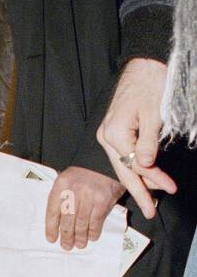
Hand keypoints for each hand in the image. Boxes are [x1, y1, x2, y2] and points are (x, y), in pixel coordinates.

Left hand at [44, 166, 124, 249]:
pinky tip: (92, 237)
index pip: (52, 211)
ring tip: (79, 245)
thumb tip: (57, 223)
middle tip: (67, 246)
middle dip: (66, 236)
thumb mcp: (67, 179)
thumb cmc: (84, 173)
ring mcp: (88, 196)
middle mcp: (73, 190)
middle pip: (67, 220)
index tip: (52, 239)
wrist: (105, 162)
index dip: (51, 228)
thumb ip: (62, 197)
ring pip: (81, 223)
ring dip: (80, 237)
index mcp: (61, 185)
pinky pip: (96, 221)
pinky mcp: (102, 201)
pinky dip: (93, 231)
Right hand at [96, 58, 176, 218]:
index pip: (134, 165)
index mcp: (114, 134)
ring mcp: (108, 135)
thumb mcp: (153, 114)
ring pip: (124, 165)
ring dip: (139, 181)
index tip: (170, 189)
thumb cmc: (151, 84)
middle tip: (151, 211)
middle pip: (124, 171)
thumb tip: (146, 167)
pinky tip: (146, 177)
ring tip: (152, 198)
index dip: (153, 180)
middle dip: (140, 191)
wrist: (144, 64)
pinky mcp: (114, 132)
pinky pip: (124, 156)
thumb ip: (148, 143)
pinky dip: (136, 168)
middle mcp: (107, 137)